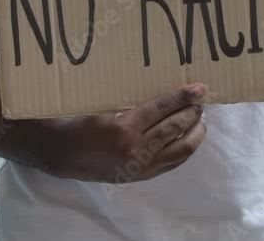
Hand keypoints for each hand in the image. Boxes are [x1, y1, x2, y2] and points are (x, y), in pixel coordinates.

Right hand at [55, 83, 207, 181]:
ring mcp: (140, 166)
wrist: (63, 154)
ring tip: (200, 120)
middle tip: (201, 101)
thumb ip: (134, 106)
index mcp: (123, 128)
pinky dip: (184, 150)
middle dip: (192, 113)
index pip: (161, 109)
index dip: (182, 97)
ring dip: (194, 132)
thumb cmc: (82, 123)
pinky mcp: (141, 176)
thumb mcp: (106, 108)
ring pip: (179, 149)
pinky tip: (188, 139)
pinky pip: (171, 163)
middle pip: (174, 128)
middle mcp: (135, 149)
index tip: (198, 88)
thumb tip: (168, 98)